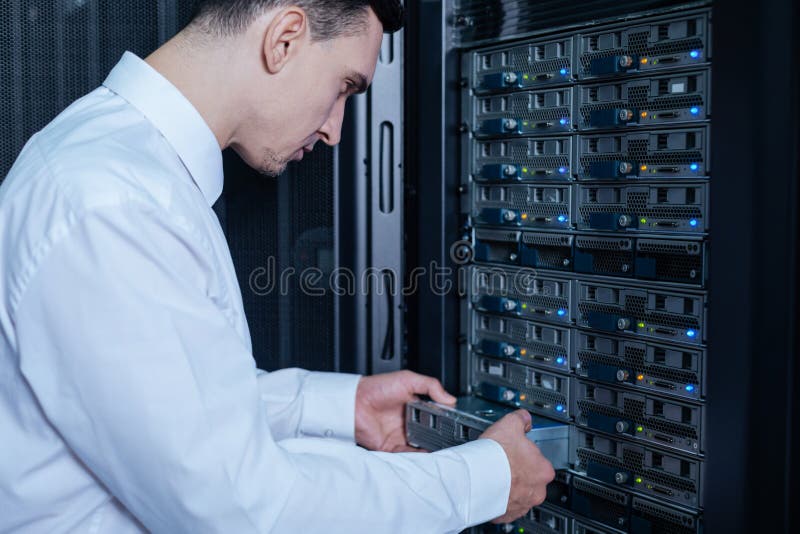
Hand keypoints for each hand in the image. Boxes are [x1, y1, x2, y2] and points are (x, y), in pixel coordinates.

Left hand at [355, 370, 455, 451]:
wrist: (353, 402)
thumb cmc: (375, 388)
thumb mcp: (408, 379)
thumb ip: (431, 386)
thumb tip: (450, 398)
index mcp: (414, 405)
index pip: (436, 415)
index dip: (446, 420)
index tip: (457, 425)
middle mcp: (408, 421)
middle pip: (430, 432)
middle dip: (441, 437)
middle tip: (453, 440)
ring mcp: (400, 434)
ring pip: (421, 445)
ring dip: (431, 448)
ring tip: (444, 450)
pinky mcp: (390, 447)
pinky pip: (406, 455)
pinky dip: (417, 456)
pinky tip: (426, 454)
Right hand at [479, 409, 555, 523]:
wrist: (475, 479)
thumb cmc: (494, 456)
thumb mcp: (510, 424)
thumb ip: (520, 419)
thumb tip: (523, 418)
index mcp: (543, 470)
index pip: (539, 459)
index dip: (525, 452)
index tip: (515, 450)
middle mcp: (537, 490)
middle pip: (530, 478)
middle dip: (518, 471)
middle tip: (503, 462)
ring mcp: (522, 504)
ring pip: (518, 493)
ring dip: (509, 485)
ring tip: (493, 474)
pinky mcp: (507, 514)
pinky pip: (505, 505)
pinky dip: (499, 498)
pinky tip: (489, 487)